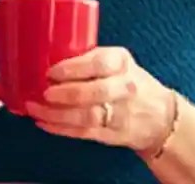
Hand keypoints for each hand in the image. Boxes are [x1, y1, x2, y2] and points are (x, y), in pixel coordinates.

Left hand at [28, 46, 176, 155]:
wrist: (159, 116)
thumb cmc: (128, 82)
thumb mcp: (117, 62)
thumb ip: (88, 60)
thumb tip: (48, 60)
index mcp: (122, 63)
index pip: (100, 64)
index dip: (74, 68)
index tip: (52, 72)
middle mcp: (124, 88)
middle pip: (95, 93)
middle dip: (65, 94)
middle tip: (44, 93)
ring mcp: (119, 114)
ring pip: (87, 116)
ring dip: (57, 114)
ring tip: (35, 109)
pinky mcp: (111, 134)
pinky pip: (83, 132)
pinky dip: (60, 129)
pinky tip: (43, 123)